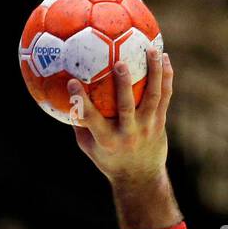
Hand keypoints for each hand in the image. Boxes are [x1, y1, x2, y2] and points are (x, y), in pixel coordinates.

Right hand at [70, 47, 172, 186]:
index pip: (91, 119)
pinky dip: (166, 77)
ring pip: (152, 97)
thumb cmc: (109, 159)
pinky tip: (164, 58)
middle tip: (119, 62)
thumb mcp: (88, 146)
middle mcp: (127, 134)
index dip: (81, 102)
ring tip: (152, 50)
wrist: (139, 178)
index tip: (71, 82)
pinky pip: (164, 97)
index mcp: (106, 140)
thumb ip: (79, 122)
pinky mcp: (159, 123)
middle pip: (126, 106)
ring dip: (153, 73)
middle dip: (123, 84)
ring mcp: (146, 128)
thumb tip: (61, 93)